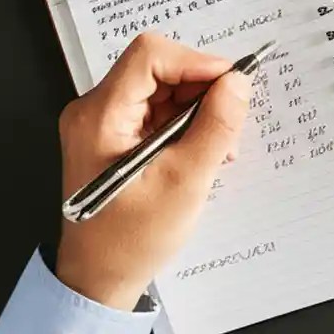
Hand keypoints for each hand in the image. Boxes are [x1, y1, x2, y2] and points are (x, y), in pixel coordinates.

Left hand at [56, 33, 250, 309]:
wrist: (99, 276)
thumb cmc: (133, 238)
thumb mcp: (185, 182)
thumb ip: (215, 127)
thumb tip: (238, 82)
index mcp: (100, 116)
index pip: (150, 56)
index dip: (196, 62)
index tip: (232, 84)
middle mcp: (95, 110)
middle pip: (158, 69)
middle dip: (201, 90)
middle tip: (229, 126)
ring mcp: (102, 122)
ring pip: (162, 88)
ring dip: (197, 109)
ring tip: (218, 148)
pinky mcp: (114, 135)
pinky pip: (157, 110)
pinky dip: (185, 123)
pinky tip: (200, 152)